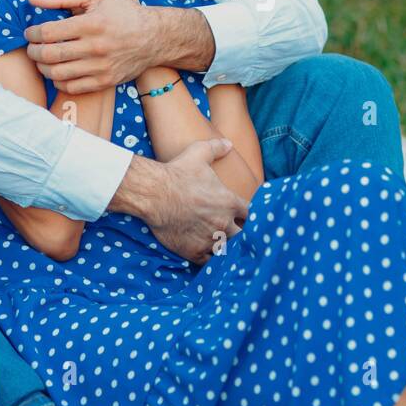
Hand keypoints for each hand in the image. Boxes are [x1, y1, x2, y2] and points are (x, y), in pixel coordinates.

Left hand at [24, 0, 156, 91]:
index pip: (49, 33)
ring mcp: (101, 67)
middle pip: (50, 55)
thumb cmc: (121, 12)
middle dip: (33, 52)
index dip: (32, 34)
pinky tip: (58, 70)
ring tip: (42, 59)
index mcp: (92, 24)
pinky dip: (58, 81)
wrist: (154, 37)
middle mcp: (96, 47)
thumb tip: (31, 0)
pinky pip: (72, 88)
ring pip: (57, 74)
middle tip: (32, 47)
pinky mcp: (105, 81)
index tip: (30, 33)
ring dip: (42, 68)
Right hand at [136, 139, 247, 264]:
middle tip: (233, 232)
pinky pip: (209, 262)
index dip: (249, 216)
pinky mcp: (194, 251)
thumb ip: (217, 148)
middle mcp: (223, 223)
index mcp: (229, 202)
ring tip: (221, 245)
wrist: (154, 193)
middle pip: (243, 236)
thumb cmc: (177, 172)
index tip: (243, 216)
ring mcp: (209, 238)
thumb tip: (228, 143)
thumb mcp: (199, 153)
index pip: (251, 214)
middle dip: (241, 234)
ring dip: (225, 247)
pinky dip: (209, 259)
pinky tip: (206, 254)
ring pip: (226, 250)